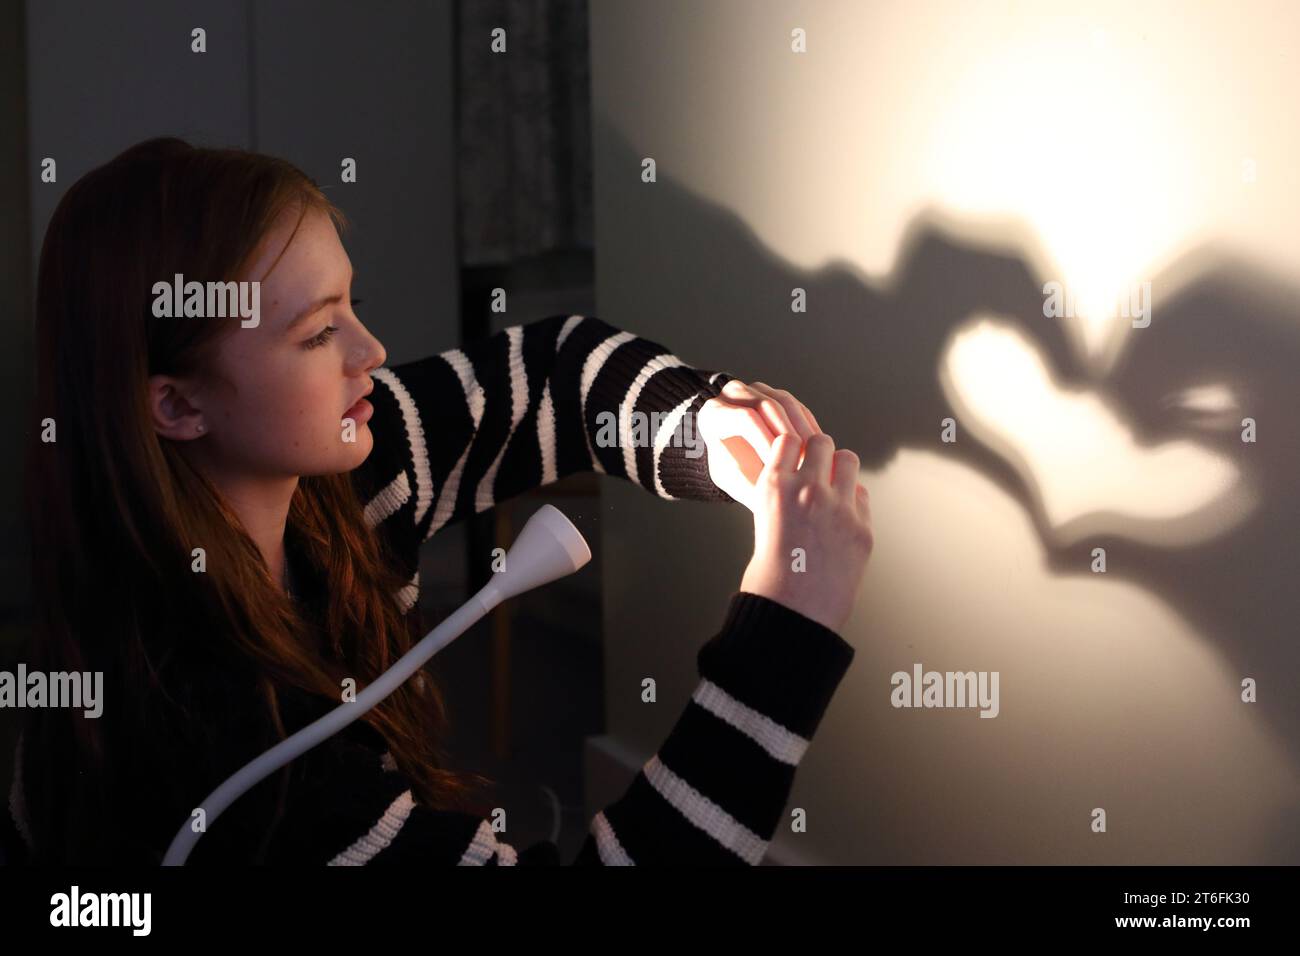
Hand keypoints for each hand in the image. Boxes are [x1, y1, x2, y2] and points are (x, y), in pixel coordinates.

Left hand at [697, 380, 823, 511]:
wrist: (736, 462)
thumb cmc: (732, 471)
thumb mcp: (734, 478)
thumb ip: (747, 475)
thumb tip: (769, 484)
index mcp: (714, 414)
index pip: (744, 418)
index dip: (765, 440)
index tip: (781, 464)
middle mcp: (733, 395)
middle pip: (766, 406)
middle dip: (789, 435)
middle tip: (802, 460)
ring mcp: (757, 391)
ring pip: (786, 403)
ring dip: (803, 431)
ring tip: (812, 457)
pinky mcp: (778, 395)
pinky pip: (798, 407)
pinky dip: (810, 427)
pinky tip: (817, 449)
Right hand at [739, 432, 873, 632]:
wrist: (791, 616)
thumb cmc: (769, 579)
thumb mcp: (762, 523)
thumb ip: (781, 497)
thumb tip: (795, 484)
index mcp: (775, 488)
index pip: (788, 440)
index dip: (791, 448)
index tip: (794, 456)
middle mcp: (808, 490)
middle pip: (822, 442)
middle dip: (819, 453)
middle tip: (817, 470)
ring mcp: (839, 508)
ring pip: (848, 460)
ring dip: (840, 469)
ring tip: (833, 488)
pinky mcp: (863, 528)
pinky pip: (862, 497)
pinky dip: (853, 502)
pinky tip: (842, 520)